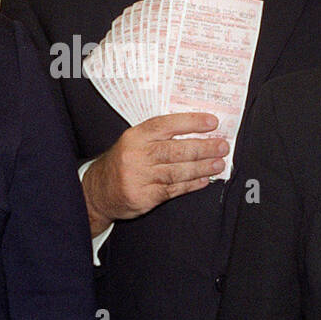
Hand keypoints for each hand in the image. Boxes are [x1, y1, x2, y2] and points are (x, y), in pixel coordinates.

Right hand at [81, 112, 227, 235]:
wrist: (98, 191)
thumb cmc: (122, 162)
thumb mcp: (133, 142)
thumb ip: (159, 136)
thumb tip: (195, 131)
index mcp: (135, 136)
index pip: (166, 125)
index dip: (191, 122)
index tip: (212, 122)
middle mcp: (136, 155)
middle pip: (175, 150)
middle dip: (203, 148)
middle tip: (222, 146)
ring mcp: (139, 177)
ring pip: (177, 171)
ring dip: (202, 167)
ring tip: (218, 164)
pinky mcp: (144, 197)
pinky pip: (173, 189)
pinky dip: (191, 185)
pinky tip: (203, 180)